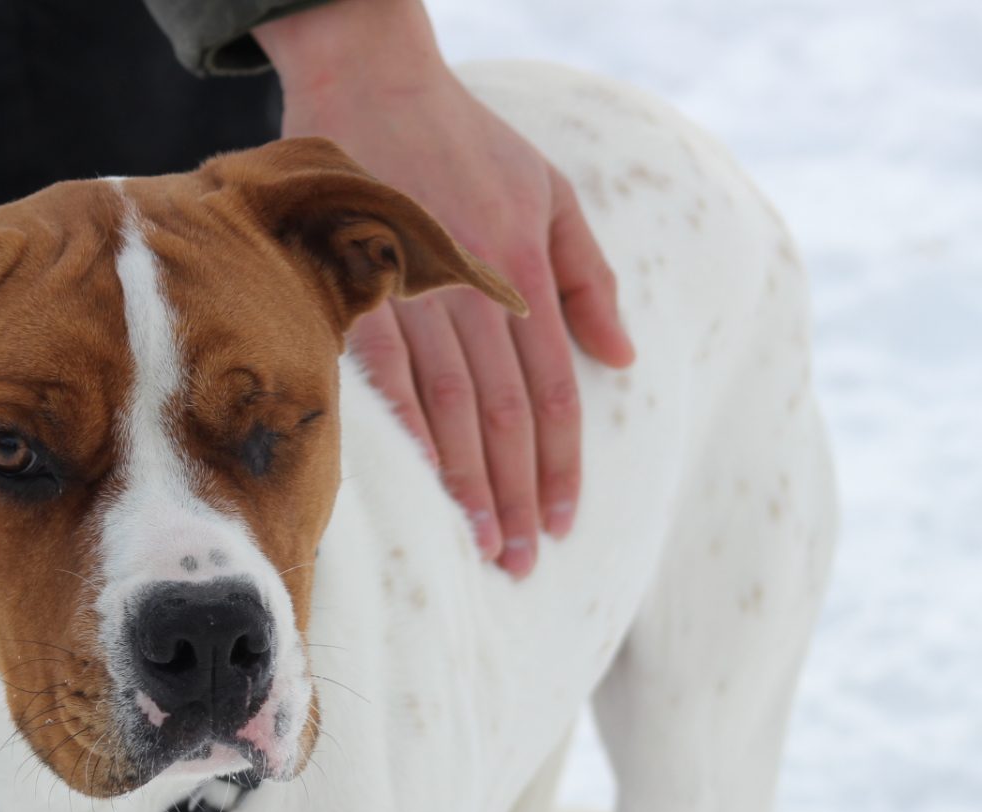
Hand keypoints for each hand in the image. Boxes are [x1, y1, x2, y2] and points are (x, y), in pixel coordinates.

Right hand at [257, 0, 633, 576]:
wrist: (375, 81)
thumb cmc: (468, 140)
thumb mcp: (553, 192)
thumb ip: (588, 279)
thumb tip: (623, 361)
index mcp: (523, 272)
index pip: (551, 391)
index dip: (559, 463)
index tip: (562, 522)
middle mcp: (477, 290)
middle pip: (505, 414)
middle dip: (516, 492)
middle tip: (519, 561)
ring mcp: (415, 291)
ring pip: (452, 407)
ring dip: (467, 482)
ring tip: (478, 543)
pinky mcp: (358, 290)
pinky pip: (385, 378)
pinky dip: (407, 436)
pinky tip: (419, 486)